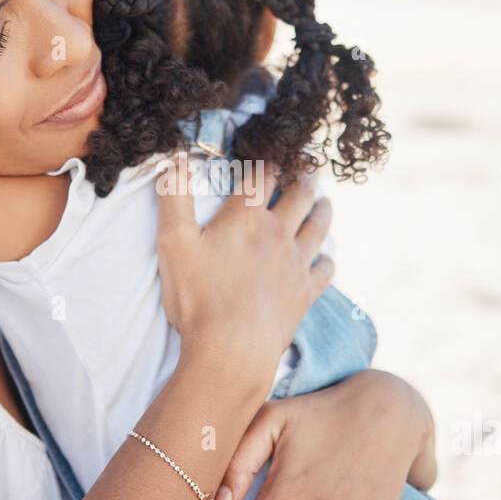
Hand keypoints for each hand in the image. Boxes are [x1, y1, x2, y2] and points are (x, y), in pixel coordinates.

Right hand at [155, 154, 333, 391]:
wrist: (233, 349)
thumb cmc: (200, 297)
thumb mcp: (173, 243)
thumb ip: (173, 198)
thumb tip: (175, 160)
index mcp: (247, 217)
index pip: (263, 175)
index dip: (269, 159)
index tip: (273, 150)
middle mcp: (278, 233)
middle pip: (299, 195)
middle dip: (303, 177)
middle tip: (309, 168)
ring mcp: (295, 263)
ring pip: (319, 227)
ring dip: (322, 209)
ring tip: (324, 201)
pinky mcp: (304, 293)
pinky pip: (324, 270)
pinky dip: (326, 260)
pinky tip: (325, 259)